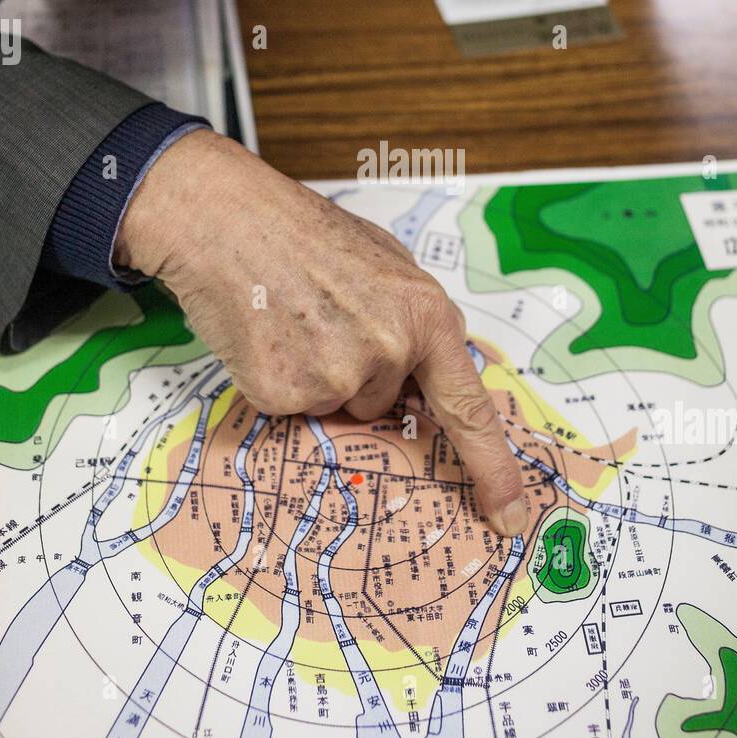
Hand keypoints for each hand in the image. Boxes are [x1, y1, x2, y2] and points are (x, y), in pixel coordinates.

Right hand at [115, 129, 528, 536]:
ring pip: (336, 406)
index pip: (469, 410)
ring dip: (316, 376)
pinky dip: (277, 378)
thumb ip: (414, 321)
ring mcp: (334, 375)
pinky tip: (266, 334)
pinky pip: (291, 407)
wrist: (226, 220)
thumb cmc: (304, 234)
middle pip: (384, 405)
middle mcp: (388, 351)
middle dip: (361, 376)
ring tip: (292, 318)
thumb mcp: (386, 263)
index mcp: (425, 317)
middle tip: (327, 319)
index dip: (493, 468)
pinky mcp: (283, 393)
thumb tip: (421, 373)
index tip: (510, 518)